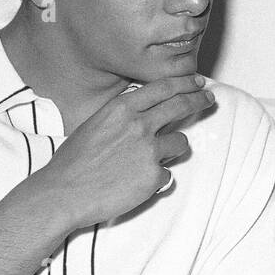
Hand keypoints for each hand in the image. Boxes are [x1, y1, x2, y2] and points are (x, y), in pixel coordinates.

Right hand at [35, 73, 214, 229]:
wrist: (65, 192)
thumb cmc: (74, 161)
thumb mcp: (95, 124)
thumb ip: (122, 117)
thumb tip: (144, 114)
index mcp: (122, 108)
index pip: (163, 88)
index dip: (185, 83)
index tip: (197, 82)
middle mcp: (139, 124)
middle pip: (181, 106)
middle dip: (200, 100)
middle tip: (209, 99)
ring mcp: (149, 150)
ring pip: (182, 142)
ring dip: (174, 148)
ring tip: (153, 158)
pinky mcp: (154, 176)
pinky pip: (167, 174)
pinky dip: (156, 179)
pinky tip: (135, 183)